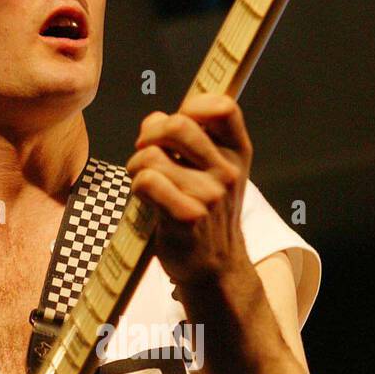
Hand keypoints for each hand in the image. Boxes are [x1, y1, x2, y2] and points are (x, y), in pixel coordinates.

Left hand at [125, 94, 252, 288]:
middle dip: (150, 135)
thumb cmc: (205, 212)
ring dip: (137, 165)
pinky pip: (147, 181)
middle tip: (146, 152)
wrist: (214, 267)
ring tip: (144, 181)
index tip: (178, 124)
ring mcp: (210, 195)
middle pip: (178, 124)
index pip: (222, 107)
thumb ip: (189, 139)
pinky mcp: (187, 216)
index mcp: (237, 153)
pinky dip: (136, 187)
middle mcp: (228, 171)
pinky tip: (145, 199)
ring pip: (152, 155)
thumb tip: (155, 119)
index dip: (192, 106)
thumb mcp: (212, 172)